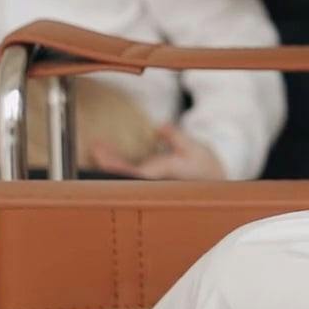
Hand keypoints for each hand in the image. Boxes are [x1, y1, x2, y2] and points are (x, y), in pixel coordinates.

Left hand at [90, 124, 227, 180]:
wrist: (213, 179)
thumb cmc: (205, 165)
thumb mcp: (194, 148)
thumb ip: (176, 137)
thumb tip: (161, 126)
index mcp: (163, 177)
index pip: (134, 174)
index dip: (117, 168)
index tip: (105, 157)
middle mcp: (154, 182)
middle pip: (125, 175)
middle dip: (108, 163)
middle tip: (96, 148)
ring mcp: (151, 180)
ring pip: (125, 174)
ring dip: (110, 162)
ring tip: (97, 147)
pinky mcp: (151, 175)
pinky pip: (129, 171)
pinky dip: (117, 162)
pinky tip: (106, 153)